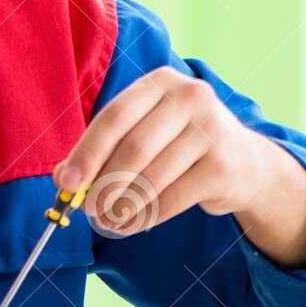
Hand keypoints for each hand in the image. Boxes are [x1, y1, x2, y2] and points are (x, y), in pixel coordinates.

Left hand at [56, 66, 305, 269]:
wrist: (243, 162)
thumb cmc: (175, 143)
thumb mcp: (140, 133)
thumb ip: (100, 151)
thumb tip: (62, 180)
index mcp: (161, 81)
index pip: (114, 117)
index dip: (86, 153)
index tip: (67, 182)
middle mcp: (191, 98)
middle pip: (133, 148)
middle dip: (103, 184)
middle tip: (87, 208)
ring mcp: (212, 130)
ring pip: (151, 177)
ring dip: (122, 206)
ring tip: (107, 220)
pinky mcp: (224, 166)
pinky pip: (172, 198)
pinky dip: (145, 217)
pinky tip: (130, 225)